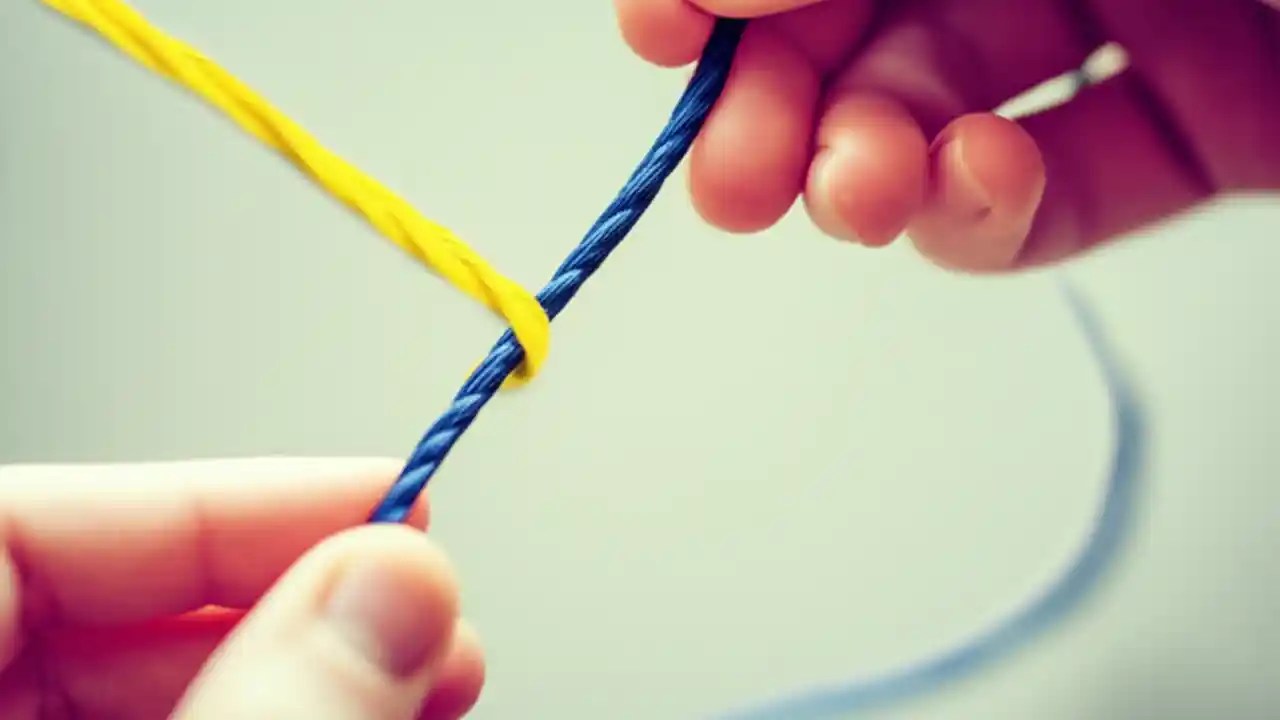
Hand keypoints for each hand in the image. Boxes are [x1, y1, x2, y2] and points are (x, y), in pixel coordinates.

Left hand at [0, 458, 483, 718]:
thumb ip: (269, 715)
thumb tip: (394, 584)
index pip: (13, 524)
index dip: (211, 498)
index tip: (380, 497)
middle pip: (93, 608)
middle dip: (286, 597)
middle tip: (422, 611)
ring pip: (133, 687)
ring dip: (303, 669)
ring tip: (426, 675)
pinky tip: (357, 715)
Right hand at [614, 0, 1279, 269]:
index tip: (664, 29)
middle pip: (861, 28)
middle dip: (775, 102)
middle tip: (731, 171)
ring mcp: (1128, 31)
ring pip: (939, 112)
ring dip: (865, 170)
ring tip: (851, 195)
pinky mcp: (1204, 137)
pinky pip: (1061, 193)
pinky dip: (989, 214)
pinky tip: (971, 185)